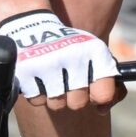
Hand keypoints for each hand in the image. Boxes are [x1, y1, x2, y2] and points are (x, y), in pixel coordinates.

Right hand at [0, 10, 119, 111]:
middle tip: (67, 80)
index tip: (92, 90)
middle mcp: (73, 56)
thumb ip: (108, 83)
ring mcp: (49, 63)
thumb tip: (103, 110)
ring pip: (57, 104)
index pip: (104, 94)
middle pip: (78, 103)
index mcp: (94, 51)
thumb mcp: (94, 55)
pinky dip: (37, 92)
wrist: (35, 26)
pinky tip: (38, 76)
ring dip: (54, 95)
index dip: (98, 97)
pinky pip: (37, 100)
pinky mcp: (27, 70)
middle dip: (72, 96)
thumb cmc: (70, 48)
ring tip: (52, 76)